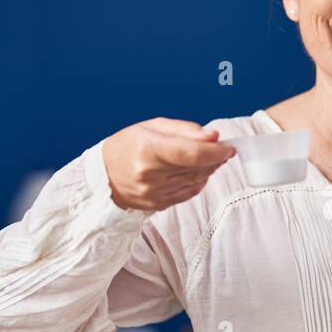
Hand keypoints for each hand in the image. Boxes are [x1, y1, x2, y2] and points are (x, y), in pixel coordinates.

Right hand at [101, 118, 235, 211]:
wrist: (102, 176)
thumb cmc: (127, 145)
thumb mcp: (152, 126)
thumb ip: (184, 130)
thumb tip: (213, 136)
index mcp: (148, 149)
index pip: (192, 153)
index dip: (215, 151)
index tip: (229, 147)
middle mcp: (150, 174)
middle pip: (197, 168)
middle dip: (215, 158)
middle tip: (222, 149)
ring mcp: (153, 193)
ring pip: (195, 181)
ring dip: (208, 169)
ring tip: (211, 158)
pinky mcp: (157, 204)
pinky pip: (188, 193)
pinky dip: (198, 182)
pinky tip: (198, 173)